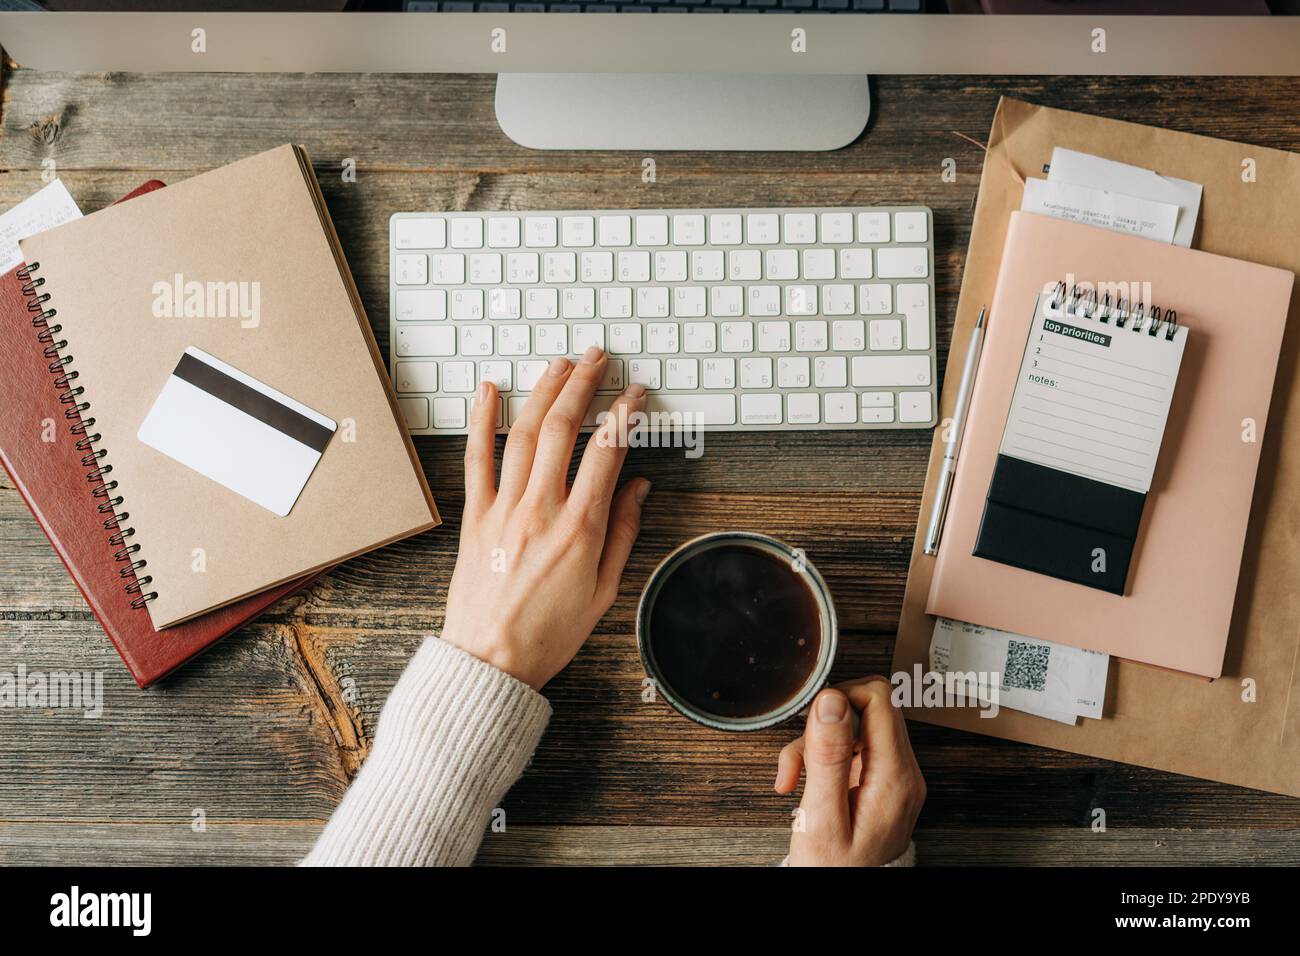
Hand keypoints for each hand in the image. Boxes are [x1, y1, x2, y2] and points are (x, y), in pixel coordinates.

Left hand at [438, 347, 650, 690]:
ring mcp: (503, 510)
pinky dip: (482, 421)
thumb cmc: (548, 634)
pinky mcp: (474, 518)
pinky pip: (476, 460)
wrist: (490, 661)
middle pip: (563, 429)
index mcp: (580, 529)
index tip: (634, 394)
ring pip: (523, 434)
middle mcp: (541, 510)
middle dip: (583, 385)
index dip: (624, 414)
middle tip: (597, 359)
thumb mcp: (604, 591)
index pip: (608, 452)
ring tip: (559, 365)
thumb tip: (638, 488)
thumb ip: (623, 534)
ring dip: (543, 392)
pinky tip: (489, 392)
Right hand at [775, 678, 925, 865]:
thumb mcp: (821, 816)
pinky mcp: (883, 781)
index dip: (840, 698)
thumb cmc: (831, 869)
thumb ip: (827, 756)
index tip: (812, 725)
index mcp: (895, 779)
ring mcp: (896, 777)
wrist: (841, 894)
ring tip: (797, 774)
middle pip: (871, 707)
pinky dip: (828, 754)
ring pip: (860, 725)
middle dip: (827, 720)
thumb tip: (832, 700)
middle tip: (803, 753)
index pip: (879, 699)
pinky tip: (809, 779)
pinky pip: (857, 747)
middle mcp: (905, 774)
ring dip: (821, 740)